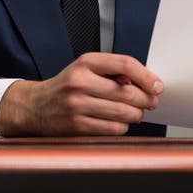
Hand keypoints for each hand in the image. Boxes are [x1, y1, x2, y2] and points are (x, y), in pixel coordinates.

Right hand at [0, 53, 163, 136]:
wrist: (34, 107)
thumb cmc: (67, 87)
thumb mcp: (85, 68)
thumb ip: (113, 71)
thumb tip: (148, 82)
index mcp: (86, 62)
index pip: (125, 64)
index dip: (147, 76)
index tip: (158, 86)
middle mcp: (81, 82)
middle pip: (128, 92)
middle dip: (145, 99)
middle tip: (150, 102)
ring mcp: (77, 105)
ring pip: (123, 113)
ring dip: (136, 115)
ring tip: (134, 113)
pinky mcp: (77, 126)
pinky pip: (113, 129)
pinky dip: (121, 127)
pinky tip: (117, 122)